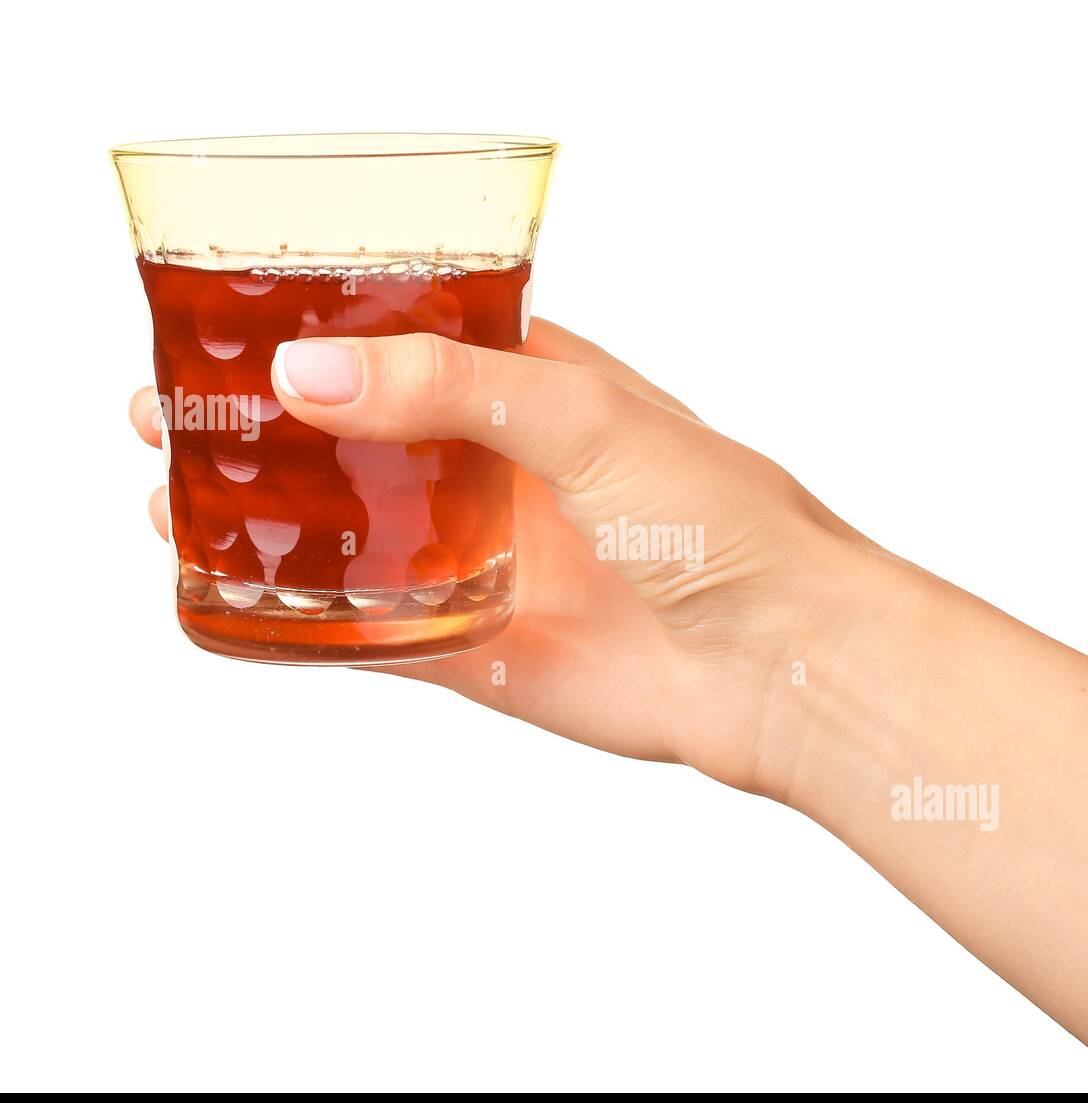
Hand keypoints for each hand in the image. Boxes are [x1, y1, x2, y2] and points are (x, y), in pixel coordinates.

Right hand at [130, 319, 881, 797]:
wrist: (780, 661)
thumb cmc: (723, 520)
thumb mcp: (586, 415)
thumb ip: (453, 386)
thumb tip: (312, 374)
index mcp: (539, 392)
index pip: (411, 343)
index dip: (324, 335)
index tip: (231, 327)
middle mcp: (507, 474)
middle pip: (368, 443)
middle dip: (279, 434)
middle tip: (177, 420)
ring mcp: (493, 562)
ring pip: (363, 538)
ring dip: (280, 524)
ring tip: (180, 506)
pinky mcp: (490, 649)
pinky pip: (384, 636)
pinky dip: (319, 624)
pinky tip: (248, 606)